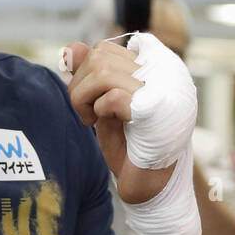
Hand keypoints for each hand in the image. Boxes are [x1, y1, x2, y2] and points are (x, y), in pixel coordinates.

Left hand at [62, 39, 174, 203]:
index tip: (89, 98)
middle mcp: (163, 71)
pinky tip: (103, 124)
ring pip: (103, 72)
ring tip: (92, 118)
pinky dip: (99, 111)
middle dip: (80, 84)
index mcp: (155, 65)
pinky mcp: (155, 110)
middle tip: (86, 112)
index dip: (86, 70)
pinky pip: (111, 97)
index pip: (107, 48)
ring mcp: (162, 88)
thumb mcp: (102, 104)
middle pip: (101, 55)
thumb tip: (71, 48)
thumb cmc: (129, 145)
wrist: (150, 186)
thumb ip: (88, 75)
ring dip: (85, 98)